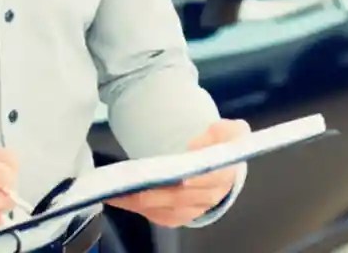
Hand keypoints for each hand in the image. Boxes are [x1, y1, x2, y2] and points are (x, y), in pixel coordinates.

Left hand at [105, 119, 249, 227]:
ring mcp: (193, 210)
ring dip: (140, 202)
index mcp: (224, 176)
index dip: (195, 180)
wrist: (220, 167)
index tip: (180, 179)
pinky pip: (158, 215)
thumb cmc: (222, 147)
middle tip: (132, 184)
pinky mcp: (178, 216)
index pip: (209, 180)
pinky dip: (139, 208)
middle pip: (180, 198)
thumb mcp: (230, 131)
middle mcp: (210, 198)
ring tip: (117, 191)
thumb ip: (220, 132)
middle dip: (155, 192)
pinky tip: (121, 198)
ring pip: (165, 210)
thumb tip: (196, 145)